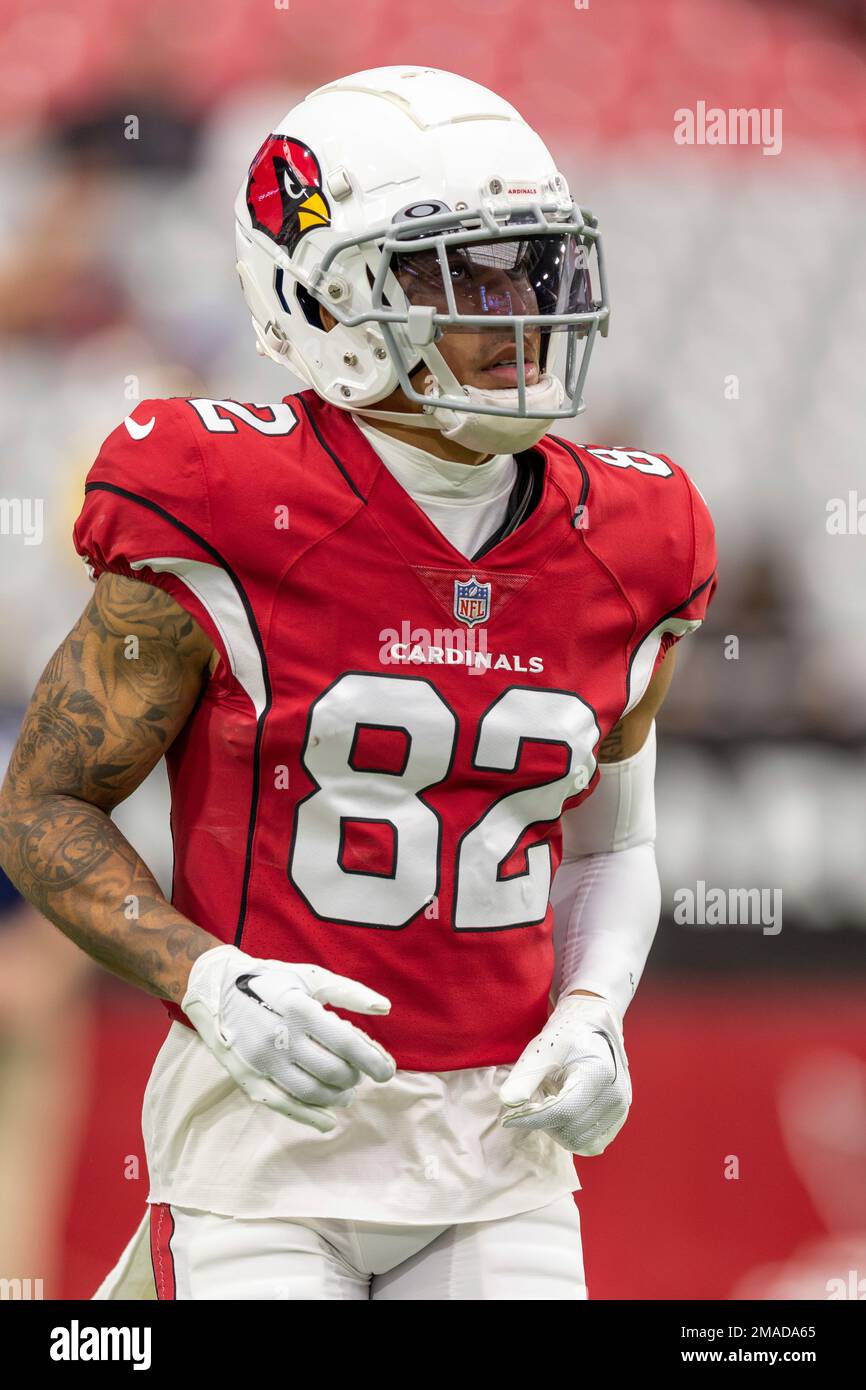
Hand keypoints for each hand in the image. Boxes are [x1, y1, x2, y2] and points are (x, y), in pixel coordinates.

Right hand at [182, 944, 395, 1130]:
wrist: (215, 987)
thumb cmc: (271, 980)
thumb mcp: (309, 977)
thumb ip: (349, 992)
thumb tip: (385, 1008)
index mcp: (298, 1009)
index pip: (346, 1043)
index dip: (372, 1061)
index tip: (387, 1071)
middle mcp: (280, 1038)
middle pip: (332, 1071)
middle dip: (354, 1077)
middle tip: (359, 1074)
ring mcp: (262, 1062)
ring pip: (311, 1092)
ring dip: (337, 1097)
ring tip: (347, 1092)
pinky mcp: (247, 1078)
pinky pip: (283, 1105)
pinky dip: (310, 1118)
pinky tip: (329, 1121)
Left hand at [498, 995, 630, 1154]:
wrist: (593, 1030)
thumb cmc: (567, 1036)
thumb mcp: (542, 1049)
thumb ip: (525, 1076)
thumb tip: (507, 1102)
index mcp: (599, 1073)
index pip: (562, 1111)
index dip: (532, 1118)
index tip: (507, 1118)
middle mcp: (615, 1096)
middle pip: (569, 1130)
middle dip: (544, 1121)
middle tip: (534, 1101)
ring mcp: (620, 1110)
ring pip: (578, 1141)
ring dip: (557, 1129)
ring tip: (551, 1103)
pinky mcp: (617, 1119)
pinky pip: (590, 1144)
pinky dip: (571, 1134)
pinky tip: (564, 1112)